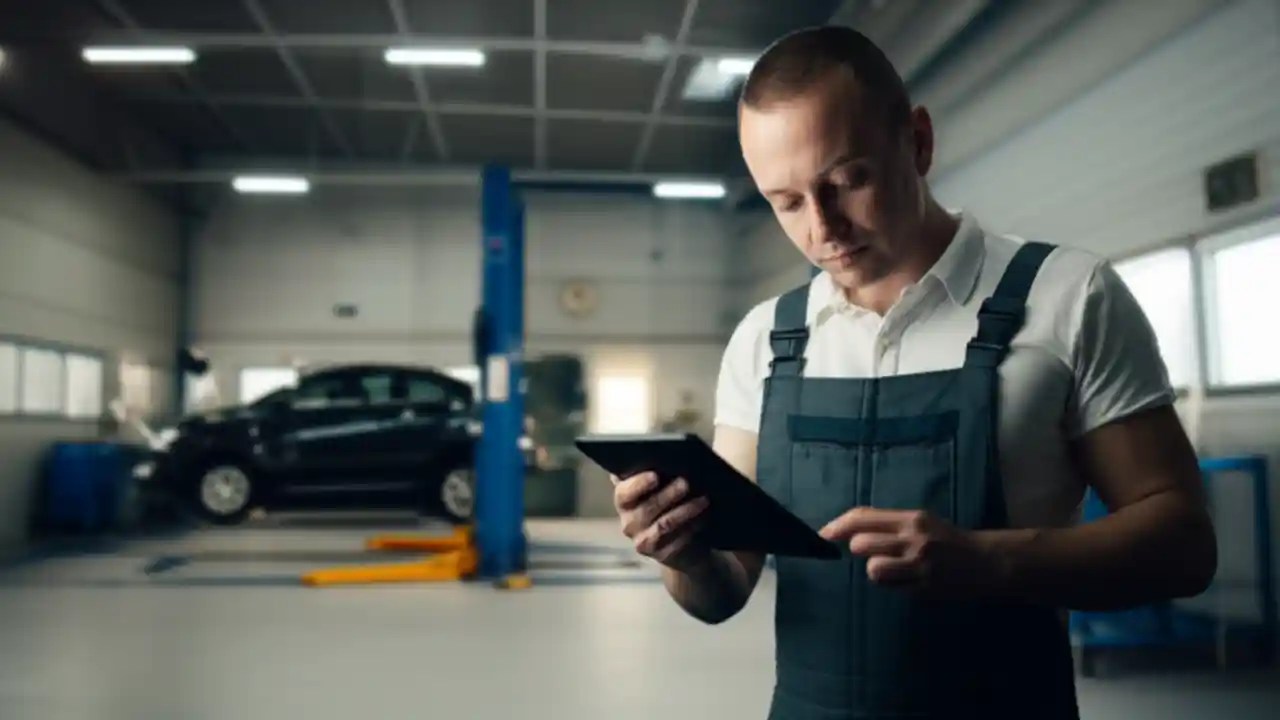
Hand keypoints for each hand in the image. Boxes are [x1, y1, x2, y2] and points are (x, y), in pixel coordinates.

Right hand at [613, 471, 710, 571]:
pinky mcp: (661, 555)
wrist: (680, 541)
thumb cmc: (669, 503)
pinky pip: (678, 541)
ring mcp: (643, 541)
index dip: (638, 484)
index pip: (624, 492)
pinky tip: (704, 517)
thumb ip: (657, 473)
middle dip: (668, 494)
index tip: (655, 475)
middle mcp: (629, 522)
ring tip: (704, 499)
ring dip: (686, 510)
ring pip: (664, 524)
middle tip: (686, 482)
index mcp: (624, 500)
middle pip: (647, 508)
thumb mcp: (660, 487)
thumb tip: (669, 458)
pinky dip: (693, 527)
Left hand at [819, 508, 1004, 597]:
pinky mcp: (923, 587)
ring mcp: (919, 565)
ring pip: (873, 569)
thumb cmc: (948, 540)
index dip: (838, 526)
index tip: (823, 534)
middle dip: (858, 549)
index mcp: (912, 518)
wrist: (986, 562)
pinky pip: (890, 587)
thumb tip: (849, 529)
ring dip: (875, 569)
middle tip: (871, 552)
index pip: (863, 518)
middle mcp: (913, 539)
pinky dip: (891, 584)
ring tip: (891, 568)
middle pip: (861, 544)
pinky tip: (905, 580)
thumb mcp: (921, 522)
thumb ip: (889, 524)